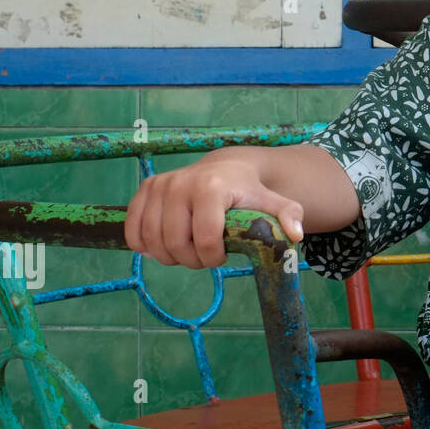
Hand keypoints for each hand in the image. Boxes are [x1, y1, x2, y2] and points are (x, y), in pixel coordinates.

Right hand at [124, 155, 305, 268]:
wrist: (226, 168)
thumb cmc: (250, 192)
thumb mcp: (273, 203)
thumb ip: (288, 216)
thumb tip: (296, 235)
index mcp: (212, 188)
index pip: (205, 239)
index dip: (214, 257)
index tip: (224, 256)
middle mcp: (180, 184)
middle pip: (176, 244)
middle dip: (192, 260)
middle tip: (206, 257)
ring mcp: (160, 185)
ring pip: (152, 241)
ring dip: (170, 256)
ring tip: (189, 250)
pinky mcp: (145, 190)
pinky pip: (133, 229)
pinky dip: (144, 245)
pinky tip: (163, 246)